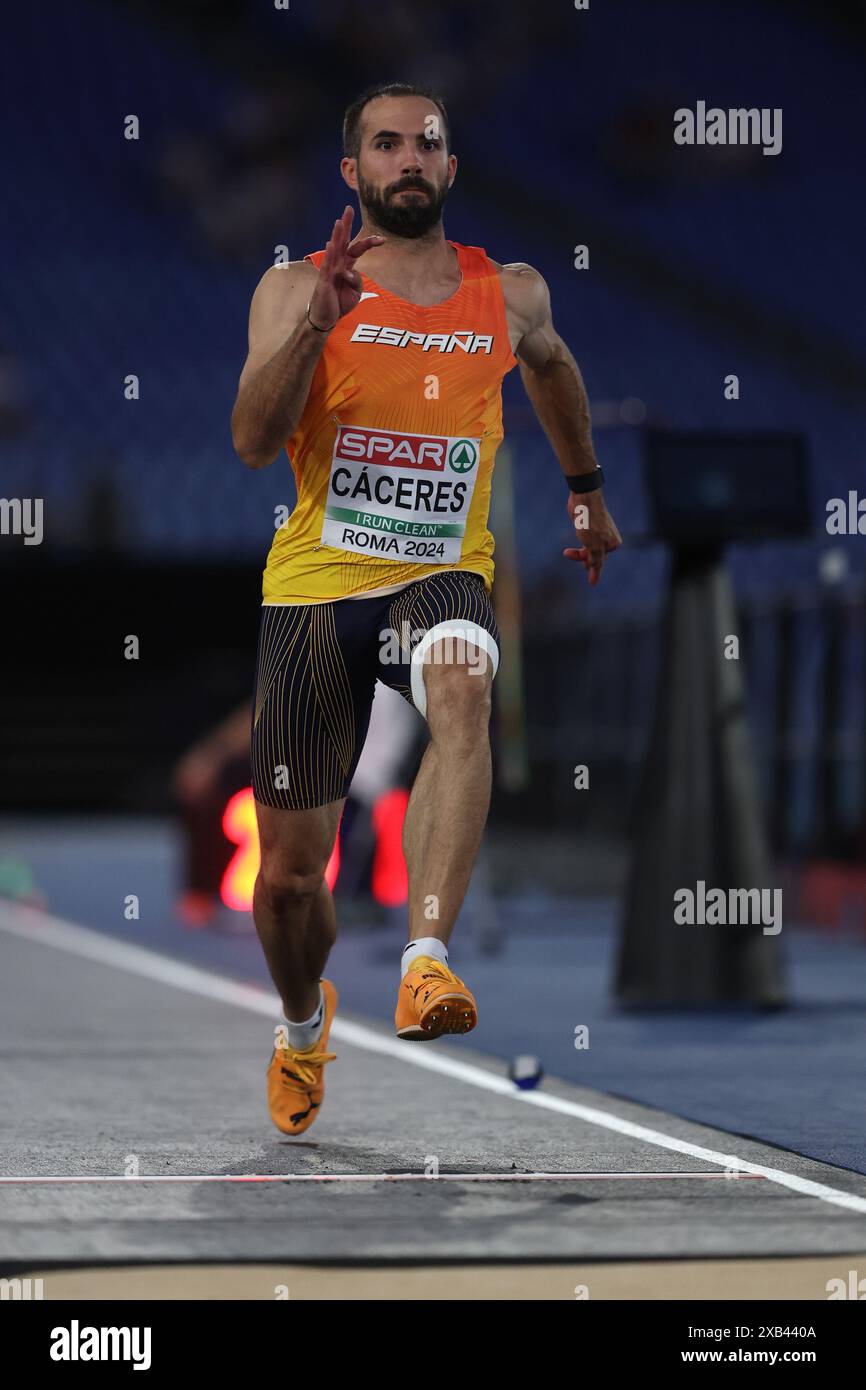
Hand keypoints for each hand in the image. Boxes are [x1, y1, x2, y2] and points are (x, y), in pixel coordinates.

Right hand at [307, 206, 384, 329]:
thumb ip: (357, 281)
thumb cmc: (339, 303)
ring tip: (339, 222)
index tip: (383, 239)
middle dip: (346, 225)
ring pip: (334, 250)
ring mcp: (329, 271)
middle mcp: (337, 264)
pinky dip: (329, 255)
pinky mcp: (324, 281)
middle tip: (349, 208)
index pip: (357, 249)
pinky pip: (326, 266)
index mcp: (346, 266)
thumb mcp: (355, 292)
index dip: (369, 243)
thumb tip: (352, 272)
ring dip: (336, 236)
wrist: (326, 318)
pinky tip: (330, 244)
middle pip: (343, 241)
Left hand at [563, 490, 621, 585]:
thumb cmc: (590, 522)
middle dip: (582, 557)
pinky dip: (578, 545)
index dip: (591, 568)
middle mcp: (608, 539)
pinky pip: (584, 542)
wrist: (584, 499)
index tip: (589, 579)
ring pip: (587, 549)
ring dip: (577, 553)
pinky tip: (572, 547)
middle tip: (568, 553)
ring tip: (567, 552)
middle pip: (594, 556)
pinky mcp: (589, 528)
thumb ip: (595, 561)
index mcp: (613, 544)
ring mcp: (598, 533)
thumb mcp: (593, 546)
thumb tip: (594, 579)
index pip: (600, 562)